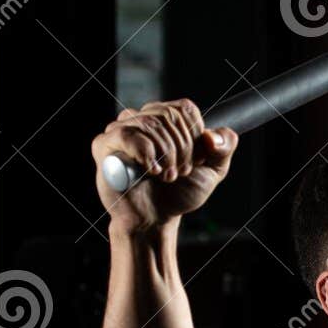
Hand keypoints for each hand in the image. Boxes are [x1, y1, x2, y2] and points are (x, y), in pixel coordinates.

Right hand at [91, 99, 236, 231]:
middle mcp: (142, 118)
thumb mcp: (212, 171)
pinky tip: (151, 171)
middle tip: (179, 173)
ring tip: (166, 176)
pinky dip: (146, 153)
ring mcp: (121, 129)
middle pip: (169, 115)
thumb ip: (223, 148)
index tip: (193, 160)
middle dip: (182, 149)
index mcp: (166, 118)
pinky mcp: (104, 145)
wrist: (155, 219)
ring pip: (150, 123)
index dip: (194, 136)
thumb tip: (212, 135)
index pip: (184, 109)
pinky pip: (128, 134)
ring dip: (166, 155)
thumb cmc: (180, 193)